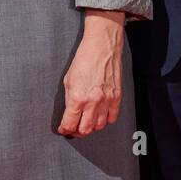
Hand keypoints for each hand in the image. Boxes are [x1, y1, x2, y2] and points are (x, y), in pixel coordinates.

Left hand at [58, 9, 123, 137]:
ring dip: (91, 127)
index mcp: (78, 97)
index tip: (63, 129)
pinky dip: (105, 120)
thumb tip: (70, 113)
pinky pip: (112, 118)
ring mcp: (107, 100)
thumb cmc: (84, 59)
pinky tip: (100, 116)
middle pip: (85, 129)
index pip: (70, 123)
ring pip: (99, 126)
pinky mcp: (117, 97)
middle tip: (74, 129)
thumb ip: (69, 99)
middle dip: (77, 131)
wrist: (101, 47)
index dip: (65, 129)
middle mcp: (93, 102)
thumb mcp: (68, 79)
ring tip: (86, 122)